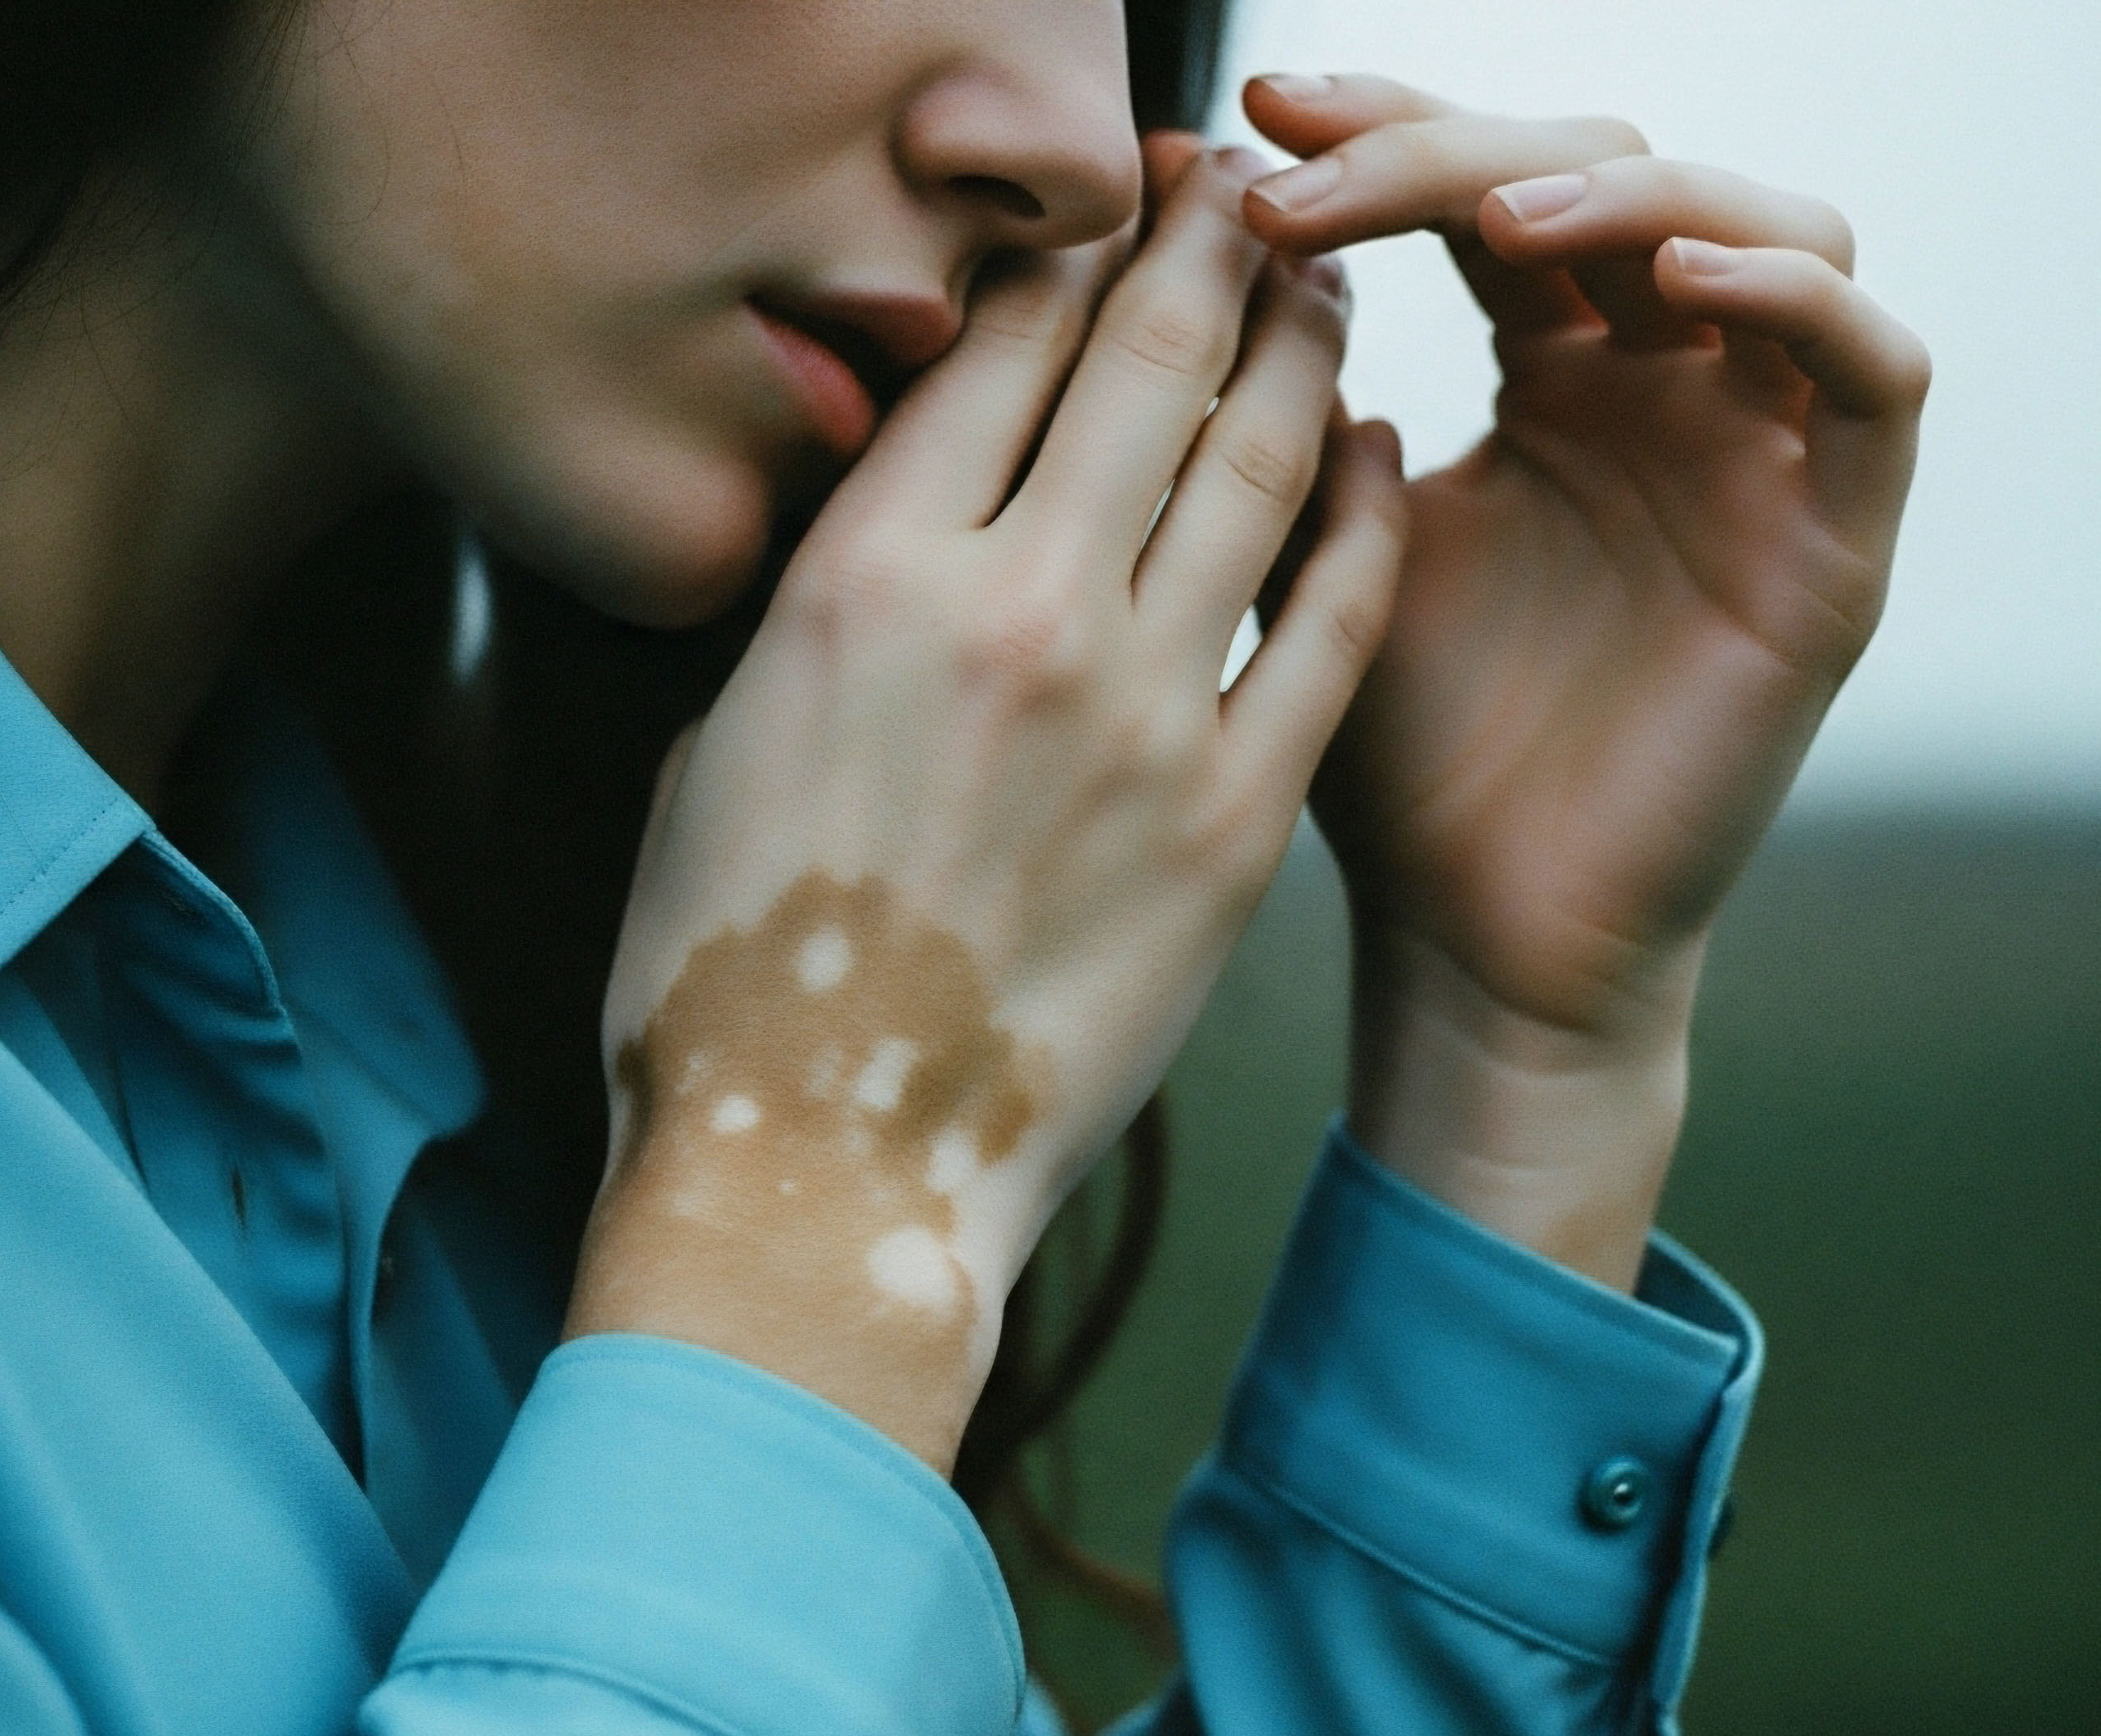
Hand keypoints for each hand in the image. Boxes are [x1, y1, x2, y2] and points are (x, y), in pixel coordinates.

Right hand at [567, 143, 1408, 1466]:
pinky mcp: (1235, 822)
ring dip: (1300, 349)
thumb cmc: (730, 973)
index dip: (1065, 251)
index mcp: (865, 578)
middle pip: (1146, 364)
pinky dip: (1362, 519)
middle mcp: (1016, 614)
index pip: (999, 346)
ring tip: (1325, 285)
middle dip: (1205, 249)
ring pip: (1260, 464)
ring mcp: (1143, 716)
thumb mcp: (725, 733)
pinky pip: (1333, 625)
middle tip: (1248, 194)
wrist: (825, 1176)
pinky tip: (1375, 453)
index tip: (1106, 210)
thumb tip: (908, 497)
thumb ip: (831, 595)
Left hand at [1240, 75, 1931, 1286]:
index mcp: (1551, 373)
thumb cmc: (1395, 759)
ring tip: (1494, 213)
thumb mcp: (1311, 547)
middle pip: (1613, 175)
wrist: (1473, 939)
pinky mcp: (1840, 543)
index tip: (1251, 118)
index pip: (1489, 187)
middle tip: (1315, 163)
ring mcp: (1766, 455)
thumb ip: (1282, 400)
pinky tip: (1669, 287)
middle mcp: (1670, 387)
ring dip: (1634, 192)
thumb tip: (1195, 219)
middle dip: (1460, 144)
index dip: (1383, 131)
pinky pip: (1879, 373)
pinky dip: (1794, 300)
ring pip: (1771, 228)